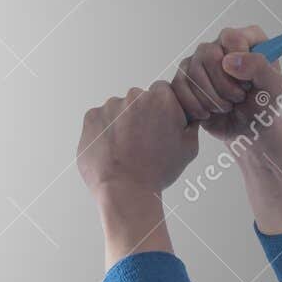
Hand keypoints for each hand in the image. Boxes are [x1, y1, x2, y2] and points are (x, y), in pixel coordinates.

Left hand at [77, 82, 199, 197]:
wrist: (125, 190)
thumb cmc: (159, 172)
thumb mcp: (188, 148)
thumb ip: (190, 124)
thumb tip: (188, 115)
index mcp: (161, 98)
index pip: (162, 91)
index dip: (162, 109)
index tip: (160, 125)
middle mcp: (134, 95)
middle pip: (139, 99)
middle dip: (141, 115)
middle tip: (143, 142)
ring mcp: (110, 105)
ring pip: (118, 110)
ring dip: (122, 123)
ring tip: (126, 150)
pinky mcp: (91, 117)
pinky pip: (100, 120)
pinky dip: (105, 131)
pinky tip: (113, 150)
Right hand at [170, 25, 281, 142]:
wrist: (246, 129)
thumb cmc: (262, 104)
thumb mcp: (274, 87)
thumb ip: (259, 67)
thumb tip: (229, 61)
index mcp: (246, 39)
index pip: (232, 38)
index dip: (238, 62)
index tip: (248, 82)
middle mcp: (220, 45)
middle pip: (209, 54)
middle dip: (225, 85)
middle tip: (238, 98)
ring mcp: (199, 60)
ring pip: (193, 72)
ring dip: (212, 98)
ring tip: (226, 106)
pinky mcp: (185, 77)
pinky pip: (179, 86)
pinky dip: (196, 106)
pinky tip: (209, 112)